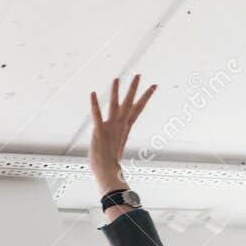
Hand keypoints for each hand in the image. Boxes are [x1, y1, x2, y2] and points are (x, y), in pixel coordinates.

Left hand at [88, 74, 156, 193]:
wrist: (107, 171)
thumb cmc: (110, 162)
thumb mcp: (117, 145)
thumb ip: (118, 137)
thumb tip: (121, 134)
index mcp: (126, 127)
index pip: (138, 108)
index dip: (146, 96)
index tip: (153, 86)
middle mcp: (120, 125)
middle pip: (130, 103)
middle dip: (134, 88)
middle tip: (138, 75)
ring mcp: (110, 127)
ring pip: (115, 106)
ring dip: (115, 92)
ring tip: (117, 79)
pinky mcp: (99, 131)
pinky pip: (97, 115)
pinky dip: (94, 104)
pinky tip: (92, 94)